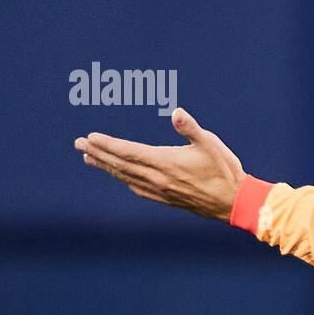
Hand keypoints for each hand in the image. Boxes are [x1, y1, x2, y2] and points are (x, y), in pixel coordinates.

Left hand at [74, 108, 245, 221]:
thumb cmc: (225, 170)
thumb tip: (176, 112)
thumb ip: (190, 128)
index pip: (129, 152)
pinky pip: (137, 189)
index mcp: (166, 162)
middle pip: (121, 165)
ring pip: (126, 177)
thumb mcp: (211, 144)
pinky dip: (124, 180)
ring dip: (106, 167)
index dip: (108, 144)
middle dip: (98, 153)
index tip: (90, 137)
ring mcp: (161, 191)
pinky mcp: (167, 199)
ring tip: (90, 159)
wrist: (234, 203)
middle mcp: (158, 178)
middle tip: (79, 144)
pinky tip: (120, 177)